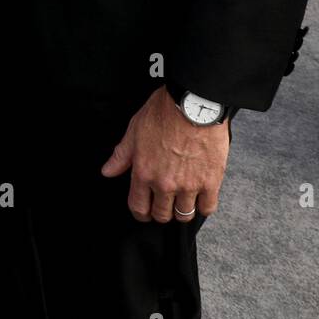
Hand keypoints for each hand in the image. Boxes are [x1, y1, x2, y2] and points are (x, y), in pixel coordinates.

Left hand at [101, 85, 229, 224]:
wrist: (193, 103)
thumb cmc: (164, 111)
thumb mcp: (134, 130)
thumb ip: (121, 156)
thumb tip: (108, 171)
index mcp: (144, 172)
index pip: (138, 207)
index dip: (140, 213)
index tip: (144, 212)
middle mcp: (165, 184)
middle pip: (161, 215)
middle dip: (160, 212)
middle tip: (164, 204)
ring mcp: (188, 185)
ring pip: (183, 214)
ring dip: (181, 211)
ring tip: (182, 202)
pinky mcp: (210, 181)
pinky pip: (207, 207)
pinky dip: (203, 207)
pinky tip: (201, 199)